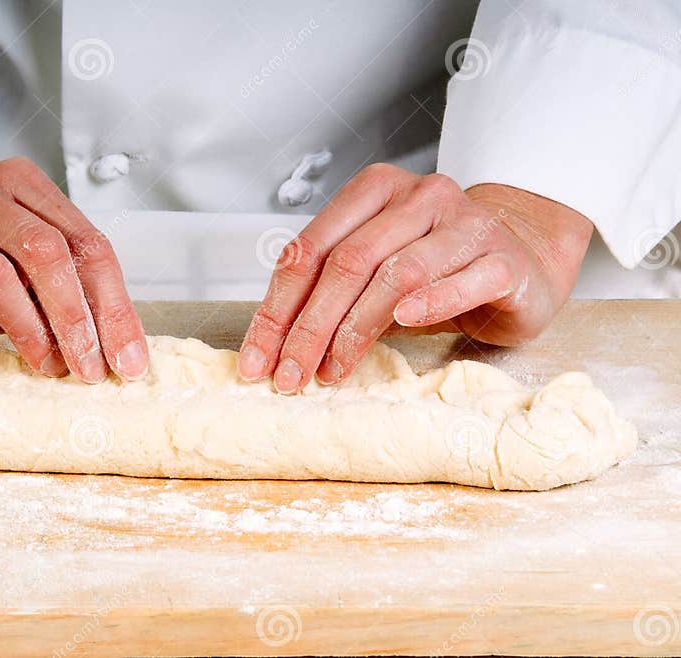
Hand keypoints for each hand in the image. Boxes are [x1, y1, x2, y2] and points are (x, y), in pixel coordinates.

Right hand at [0, 153, 147, 382]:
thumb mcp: (15, 265)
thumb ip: (59, 287)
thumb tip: (117, 347)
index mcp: (20, 185)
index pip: (87, 242)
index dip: (114, 305)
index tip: (129, 359)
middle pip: (48, 252)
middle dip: (78, 318)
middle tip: (92, 369)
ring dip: (31, 327)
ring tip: (50, 366)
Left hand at [238, 164, 593, 393]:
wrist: (523, 262)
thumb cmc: (436, 272)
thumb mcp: (374, 274)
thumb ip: (330, 294)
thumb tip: (273, 351)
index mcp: (373, 192)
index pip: (308, 250)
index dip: (276, 309)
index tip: (256, 361)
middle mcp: (418, 197)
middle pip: (346, 263)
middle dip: (308, 327)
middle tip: (289, 376)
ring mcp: (465, 223)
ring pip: (397, 273)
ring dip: (355, 329)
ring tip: (331, 372)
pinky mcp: (504, 258)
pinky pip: (464, 280)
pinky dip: (431, 302)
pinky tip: (405, 322)